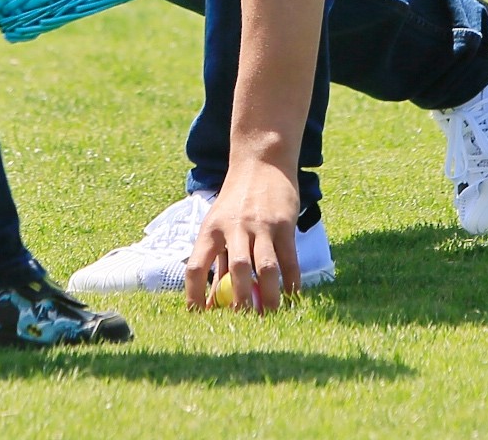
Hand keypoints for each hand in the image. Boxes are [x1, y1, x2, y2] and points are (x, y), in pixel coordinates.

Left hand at [185, 158, 300, 312]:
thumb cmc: (236, 201)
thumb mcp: (219, 224)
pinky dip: (291, 282)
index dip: (195, 294)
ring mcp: (261, 226)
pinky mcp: (284, 225)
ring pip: (265, 267)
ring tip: (269, 316)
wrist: (261, 163)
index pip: (196, 266)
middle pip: (235, 269)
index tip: (199, 317)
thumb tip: (213, 302)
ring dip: (267, 295)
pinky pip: (289, 259)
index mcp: (211, 229)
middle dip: (239, 300)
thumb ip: (218, 260)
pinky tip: (291, 297)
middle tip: (242, 324)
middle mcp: (234, 228)